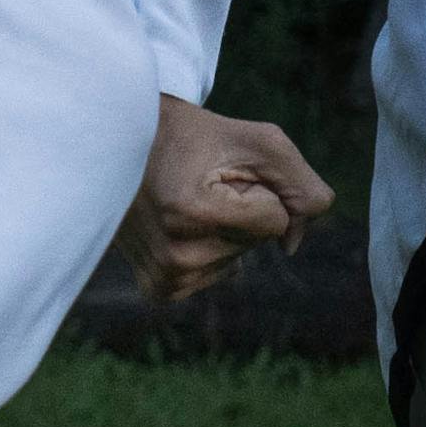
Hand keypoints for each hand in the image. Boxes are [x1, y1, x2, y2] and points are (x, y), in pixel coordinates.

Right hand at [94, 98, 332, 308]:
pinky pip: (218, 274)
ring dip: (225, 228)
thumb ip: (302, 187)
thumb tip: (291, 245)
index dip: (258, 188)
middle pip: (257, 242)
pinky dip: (210, 248)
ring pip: (240, 259)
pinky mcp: (160, 288)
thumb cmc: (196, 137)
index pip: (275, 220)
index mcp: (192, 214)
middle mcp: (176, 256)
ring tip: (185, 202)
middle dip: (242, 208)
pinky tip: (180, 226)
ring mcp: (165, 277)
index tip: (216, 171)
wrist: (123, 146)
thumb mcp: (259, 142)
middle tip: (198, 184)